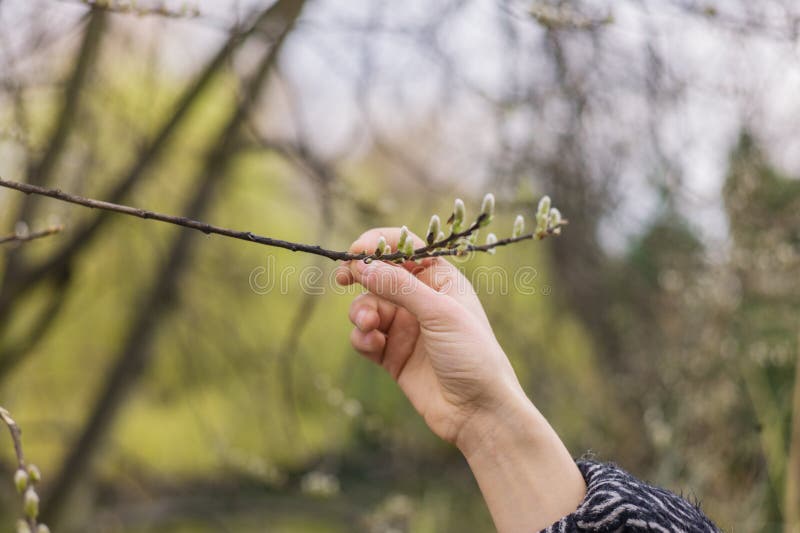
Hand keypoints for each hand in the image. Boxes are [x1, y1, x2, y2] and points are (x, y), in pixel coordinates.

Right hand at [335, 227, 527, 452]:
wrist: (478, 411)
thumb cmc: (472, 355)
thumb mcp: (439, 313)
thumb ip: (399, 288)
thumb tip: (363, 265)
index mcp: (441, 281)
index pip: (406, 250)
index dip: (380, 246)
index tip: (357, 250)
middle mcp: (422, 301)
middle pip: (380, 277)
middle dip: (362, 277)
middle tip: (343, 277)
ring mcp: (406, 328)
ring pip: (368, 306)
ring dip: (361, 312)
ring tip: (369, 325)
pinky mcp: (393, 355)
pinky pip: (366, 336)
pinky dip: (362, 336)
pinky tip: (371, 344)